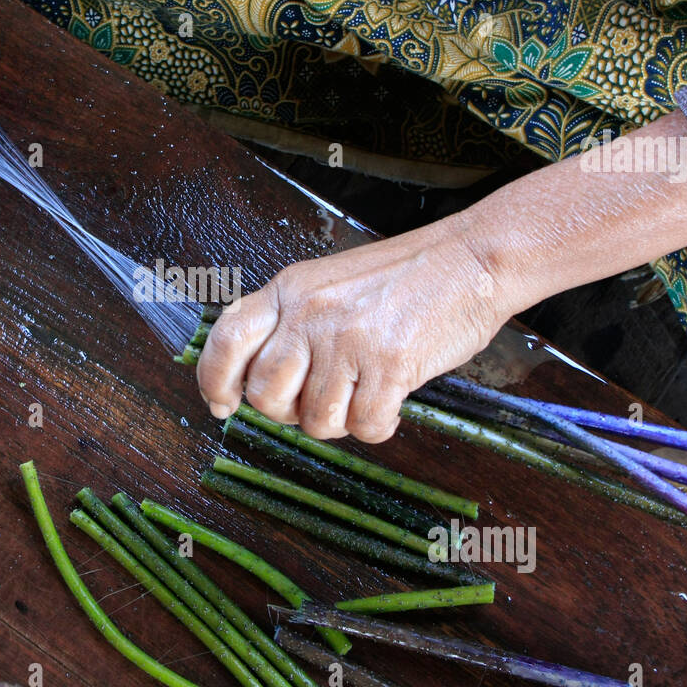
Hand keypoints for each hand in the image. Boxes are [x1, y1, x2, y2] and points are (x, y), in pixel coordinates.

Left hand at [196, 219, 512, 442]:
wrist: (473, 260)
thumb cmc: (405, 277)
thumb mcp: (329, 283)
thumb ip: (290, 321)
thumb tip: (258, 378)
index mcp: (290, 290)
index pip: (226, 339)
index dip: (214, 380)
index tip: (222, 404)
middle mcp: (311, 313)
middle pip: (265, 393)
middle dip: (288, 411)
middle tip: (322, 398)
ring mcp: (349, 339)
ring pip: (315, 420)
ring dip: (340, 419)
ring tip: (365, 392)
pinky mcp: (390, 364)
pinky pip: (364, 426)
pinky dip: (379, 425)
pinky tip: (392, 402)